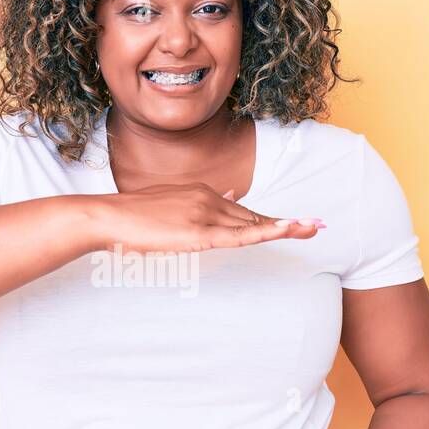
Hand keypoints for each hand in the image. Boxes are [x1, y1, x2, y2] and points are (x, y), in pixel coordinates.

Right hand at [86, 183, 324, 254]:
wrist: (109, 217)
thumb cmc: (131, 218)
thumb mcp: (168, 208)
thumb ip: (194, 208)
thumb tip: (222, 205)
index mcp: (201, 193)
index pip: (243, 212)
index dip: (271, 219)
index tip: (296, 223)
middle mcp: (208, 199)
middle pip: (255, 216)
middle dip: (288, 222)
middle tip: (319, 225)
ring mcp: (205, 214)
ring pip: (253, 224)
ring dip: (286, 226)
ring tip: (314, 228)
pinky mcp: (199, 232)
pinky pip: (240, 235)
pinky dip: (267, 232)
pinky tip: (287, 229)